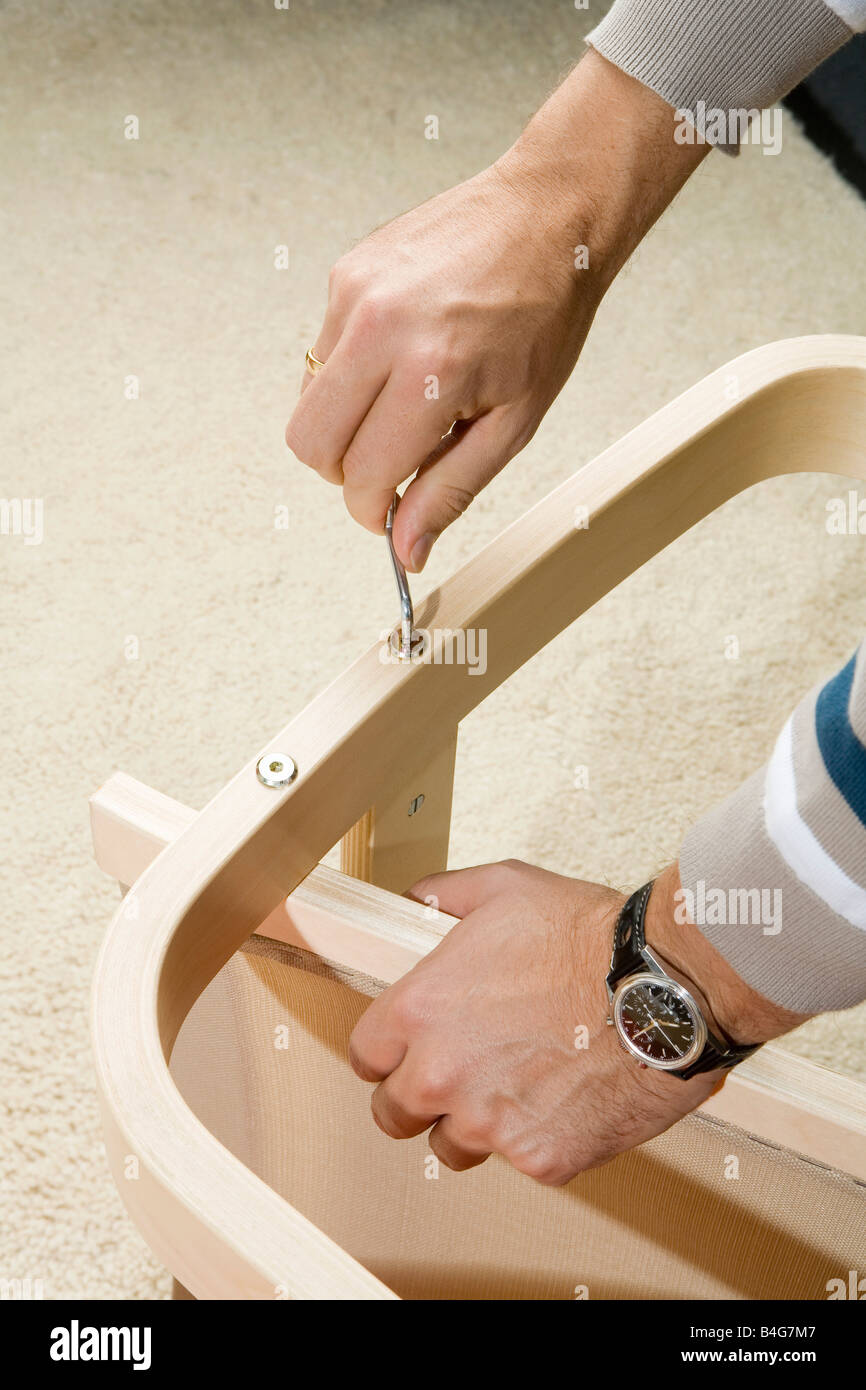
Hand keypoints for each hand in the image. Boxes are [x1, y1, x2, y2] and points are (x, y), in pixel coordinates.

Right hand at [286, 160, 598, 573]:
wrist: (547, 215)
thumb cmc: (543, 318)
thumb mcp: (514, 421)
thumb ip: (452, 489)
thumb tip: (406, 552)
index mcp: (430, 373)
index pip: (363, 475)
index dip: (376, 510)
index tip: (394, 511)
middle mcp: (381, 329)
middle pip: (310, 443)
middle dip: (344, 472)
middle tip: (390, 464)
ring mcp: (354, 294)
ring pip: (307, 401)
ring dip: (346, 423)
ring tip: (404, 403)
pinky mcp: (345, 273)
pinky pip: (321, 354)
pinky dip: (352, 374)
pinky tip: (403, 355)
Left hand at [348, 860, 747, 1184]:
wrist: (666, 987)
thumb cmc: (591, 936)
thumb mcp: (506, 889)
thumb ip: (445, 897)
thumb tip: (416, 900)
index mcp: (420, 1011)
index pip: (366, 1056)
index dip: (388, 1054)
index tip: (406, 1054)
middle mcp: (441, 1074)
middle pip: (394, 1114)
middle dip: (420, 1099)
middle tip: (460, 1078)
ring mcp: (488, 1123)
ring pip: (451, 1148)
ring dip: (474, 1126)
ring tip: (518, 1088)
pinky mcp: (538, 1159)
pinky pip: (520, 1160)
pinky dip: (538, 1138)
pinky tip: (566, 1099)